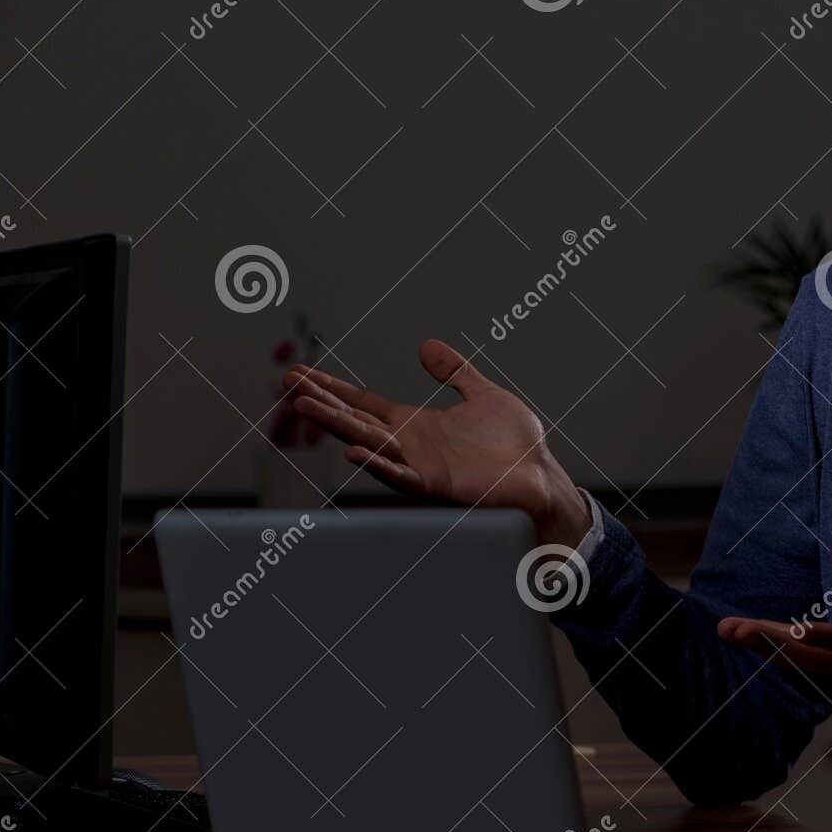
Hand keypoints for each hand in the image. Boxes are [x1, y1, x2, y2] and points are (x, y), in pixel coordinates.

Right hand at [283, 340, 590, 546]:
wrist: (542, 475)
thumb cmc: (516, 444)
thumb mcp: (483, 395)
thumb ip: (455, 372)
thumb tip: (427, 346)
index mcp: (417, 425)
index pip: (364, 403)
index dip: (333, 389)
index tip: (300, 375)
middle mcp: (411, 445)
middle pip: (356, 420)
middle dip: (322, 403)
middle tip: (289, 384)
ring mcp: (420, 466)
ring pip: (370, 443)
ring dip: (338, 426)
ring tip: (305, 407)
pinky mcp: (438, 485)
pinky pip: (402, 476)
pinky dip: (379, 465)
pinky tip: (354, 452)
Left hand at [716, 544, 831, 675]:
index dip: (827, 639)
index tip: (793, 632)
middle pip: (815, 655)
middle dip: (773, 643)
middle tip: (731, 629)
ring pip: (803, 656)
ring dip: (764, 643)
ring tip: (725, 629)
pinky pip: (806, 652)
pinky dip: (776, 643)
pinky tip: (748, 634)